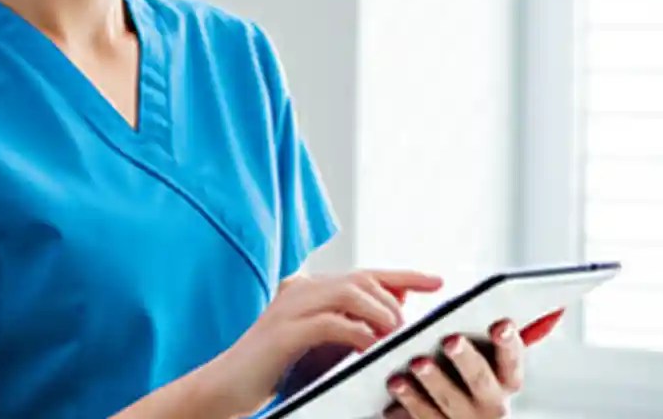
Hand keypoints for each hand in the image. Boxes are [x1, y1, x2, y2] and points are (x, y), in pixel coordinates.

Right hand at [200, 269, 443, 417]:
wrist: (225, 388)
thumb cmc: (274, 373)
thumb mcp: (320, 349)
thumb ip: (352, 330)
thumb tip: (397, 314)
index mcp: (308, 290)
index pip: (363, 274)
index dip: (402, 275)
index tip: (437, 281)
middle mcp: (299, 289)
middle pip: (361, 278)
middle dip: (397, 295)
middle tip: (417, 320)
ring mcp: (290, 307)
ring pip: (348, 292)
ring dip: (380, 312)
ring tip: (397, 334)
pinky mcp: (284, 332)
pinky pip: (332, 323)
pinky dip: (358, 333)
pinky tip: (372, 348)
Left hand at [383, 318, 525, 418]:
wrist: (457, 414)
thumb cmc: (466, 371)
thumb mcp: (483, 355)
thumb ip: (489, 334)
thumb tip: (500, 306)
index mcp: (506, 380)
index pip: (512, 360)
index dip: (508, 343)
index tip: (501, 324)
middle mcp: (491, 404)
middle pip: (480, 381)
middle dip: (467, 360)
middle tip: (451, 340)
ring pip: (449, 401)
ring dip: (434, 381)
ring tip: (417, 362)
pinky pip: (423, 417)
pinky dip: (409, 400)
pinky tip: (396, 383)